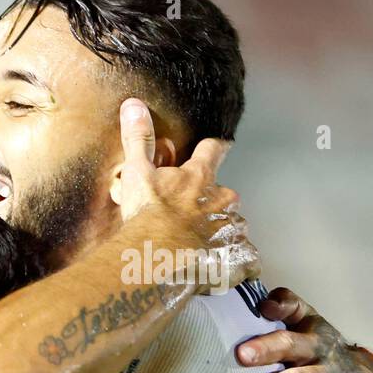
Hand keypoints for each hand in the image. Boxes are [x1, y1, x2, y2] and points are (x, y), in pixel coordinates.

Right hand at [116, 98, 258, 292]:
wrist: (155, 257)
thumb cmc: (147, 214)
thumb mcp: (137, 171)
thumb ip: (138, 138)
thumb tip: (134, 105)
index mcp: (200, 177)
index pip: (213, 151)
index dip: (215, 147)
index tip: (219, 146)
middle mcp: (221, 200)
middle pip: (224, 193)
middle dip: (210, 201)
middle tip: (188, 214)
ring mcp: (229, 230)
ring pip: (229, 225)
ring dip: (216, 232)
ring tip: (194, 245)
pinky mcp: (234, 258)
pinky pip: (239, 258)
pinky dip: (228, 261)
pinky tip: (211, 267)